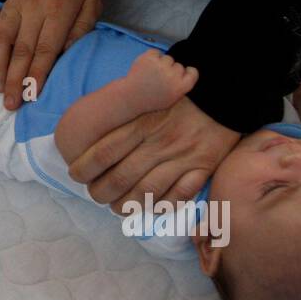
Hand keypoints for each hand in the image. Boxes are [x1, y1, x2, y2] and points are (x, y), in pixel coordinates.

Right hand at [0, 0, 101, 109]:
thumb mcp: (92, 5)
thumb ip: (81, 30)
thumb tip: (63, 56)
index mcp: (59, 11)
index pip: (46, 49)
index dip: (37, 74)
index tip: (32, 95)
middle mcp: (34, 9)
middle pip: (23, 50)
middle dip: (16, 80)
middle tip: (11, 104)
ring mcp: (17, 7)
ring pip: (3, 41)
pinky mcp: (6, 6)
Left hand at [66, 95, 241, 210]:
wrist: (225, 92)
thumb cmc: (179, 96)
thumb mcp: (148, 98)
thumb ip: (126, 115)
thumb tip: (95, 130)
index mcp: (142, 123)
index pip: (103, 152)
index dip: (84, 168)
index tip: (76, 174)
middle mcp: (158, 143)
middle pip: (120, 178)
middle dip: (101, 192)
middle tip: (96, 193)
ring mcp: (181, 158)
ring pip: (146, 193)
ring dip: (126, 205)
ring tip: (117, 206)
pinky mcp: (202, 169)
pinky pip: (178, 197)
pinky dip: (160, 207)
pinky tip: (149, 208)